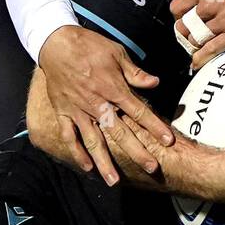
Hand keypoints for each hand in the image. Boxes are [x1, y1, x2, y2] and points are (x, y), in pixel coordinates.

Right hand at [37, 25, 174, 184]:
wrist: (56, 43)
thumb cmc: (89, 46)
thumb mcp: (117, 53)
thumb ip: (135, 73)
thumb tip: (155, 83)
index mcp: (113, 89)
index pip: (139, 112)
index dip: (155, 127)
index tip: (168, 141)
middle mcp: (97, 104)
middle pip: (121, 132)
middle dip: (137, 151)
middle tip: (151, 168)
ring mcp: (79, 110)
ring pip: (94, 141)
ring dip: (105, 162)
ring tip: (114, 181)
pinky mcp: (63, 112)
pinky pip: (70, 136)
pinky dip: (77, 152)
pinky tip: (86, 167)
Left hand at [169, 0, 224, 69]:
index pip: (177, 7)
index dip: (178, 15)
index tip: (183, 19)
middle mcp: (211, 6)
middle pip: (184, 27)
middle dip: (184, 32)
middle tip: (190, 35)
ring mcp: (223, 22)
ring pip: (196, 39)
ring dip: (194, 45)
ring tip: (195, 47)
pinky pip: (213, 50)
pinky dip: (201, 58)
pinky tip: (196, 63)